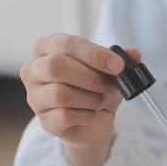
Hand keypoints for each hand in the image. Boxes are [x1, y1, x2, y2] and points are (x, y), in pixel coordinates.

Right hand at [19, 33, 140, 165]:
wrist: (93, 121)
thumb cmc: (94, 88)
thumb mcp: (110, 71)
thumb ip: (120, 59)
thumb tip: (133, 54)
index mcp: (46, 48)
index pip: (67, 44)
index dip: (94, 54)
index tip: (118, 65)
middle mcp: (34, 70)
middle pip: (56, 66)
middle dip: (91, 77)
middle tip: (110, 85)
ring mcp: (35, 97)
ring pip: (60, 93)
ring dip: (91, 98)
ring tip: (101, 100)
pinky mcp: (44, 121)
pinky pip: (65, 116)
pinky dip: (86, 115)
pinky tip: (91, 114)